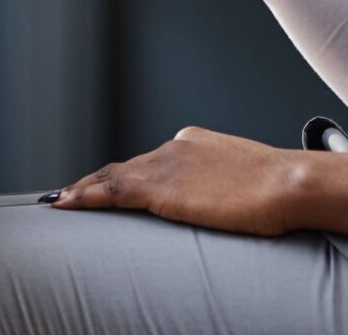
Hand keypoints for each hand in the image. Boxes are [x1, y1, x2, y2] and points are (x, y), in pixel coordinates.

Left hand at [43, 127, 314, 236]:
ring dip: (82, 189)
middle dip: (95, 180)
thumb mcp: (246, 182)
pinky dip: (85, 196)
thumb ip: (224, 187)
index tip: (104, 185)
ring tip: (59, 201)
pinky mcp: (162, 189)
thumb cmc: (281, 189)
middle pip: (125, 167)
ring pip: (112, 178)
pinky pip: (112, 192)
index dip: (122, 175)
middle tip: (68, 193)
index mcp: (194, 143)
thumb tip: (225, 204)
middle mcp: (175, 147)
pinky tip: (66, 203)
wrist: (288, 184)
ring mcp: (166, 166)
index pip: (150, 162)